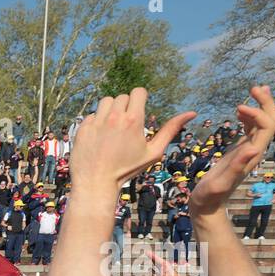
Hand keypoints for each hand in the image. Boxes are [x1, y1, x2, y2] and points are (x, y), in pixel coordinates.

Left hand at [67, 89, 194, 194]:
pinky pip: (91, 115)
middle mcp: (114, 117)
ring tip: (113, 127)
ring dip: (110, 110)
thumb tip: (192, 113)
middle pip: (122, 96)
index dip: (140, 99)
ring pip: (106, 101)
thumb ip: (170, 130)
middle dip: (126, 106)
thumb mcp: (153, 152)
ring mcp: (96, 122)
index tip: (138, 110)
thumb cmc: (127, 170)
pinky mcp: (82, 128)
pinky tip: (99, 137)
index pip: (138, 91)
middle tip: (125, 125)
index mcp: (133, 120)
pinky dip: (96, 122)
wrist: (96, 183)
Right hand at [147, 250, 192, 275]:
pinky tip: (153, 273)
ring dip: (155, 265)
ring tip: (149, 260)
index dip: (155, 258)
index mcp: (172, 274)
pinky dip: (156, 274)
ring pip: (160, 270)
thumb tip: (160, 266)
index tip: (148, 253)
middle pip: (162, 265)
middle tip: (148, 254)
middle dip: (155, 259)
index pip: (163, 263)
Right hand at [188, 85, 274, 218]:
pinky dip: (249, 116)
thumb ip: (236, 167)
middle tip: (255, 87)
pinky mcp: (240, 151)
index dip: (256, 113)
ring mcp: (248, 150)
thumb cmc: (209, 197)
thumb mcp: (220, 183)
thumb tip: (254, 148)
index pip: (266, 126)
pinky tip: (241, 110)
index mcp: (252, 156)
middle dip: (266, 103)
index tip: (238, 107)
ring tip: (254, 90)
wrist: (207, 206)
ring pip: (263, 123)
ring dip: (261, 106)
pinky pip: (251, 129)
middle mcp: (254, 151)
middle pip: (271, 121)